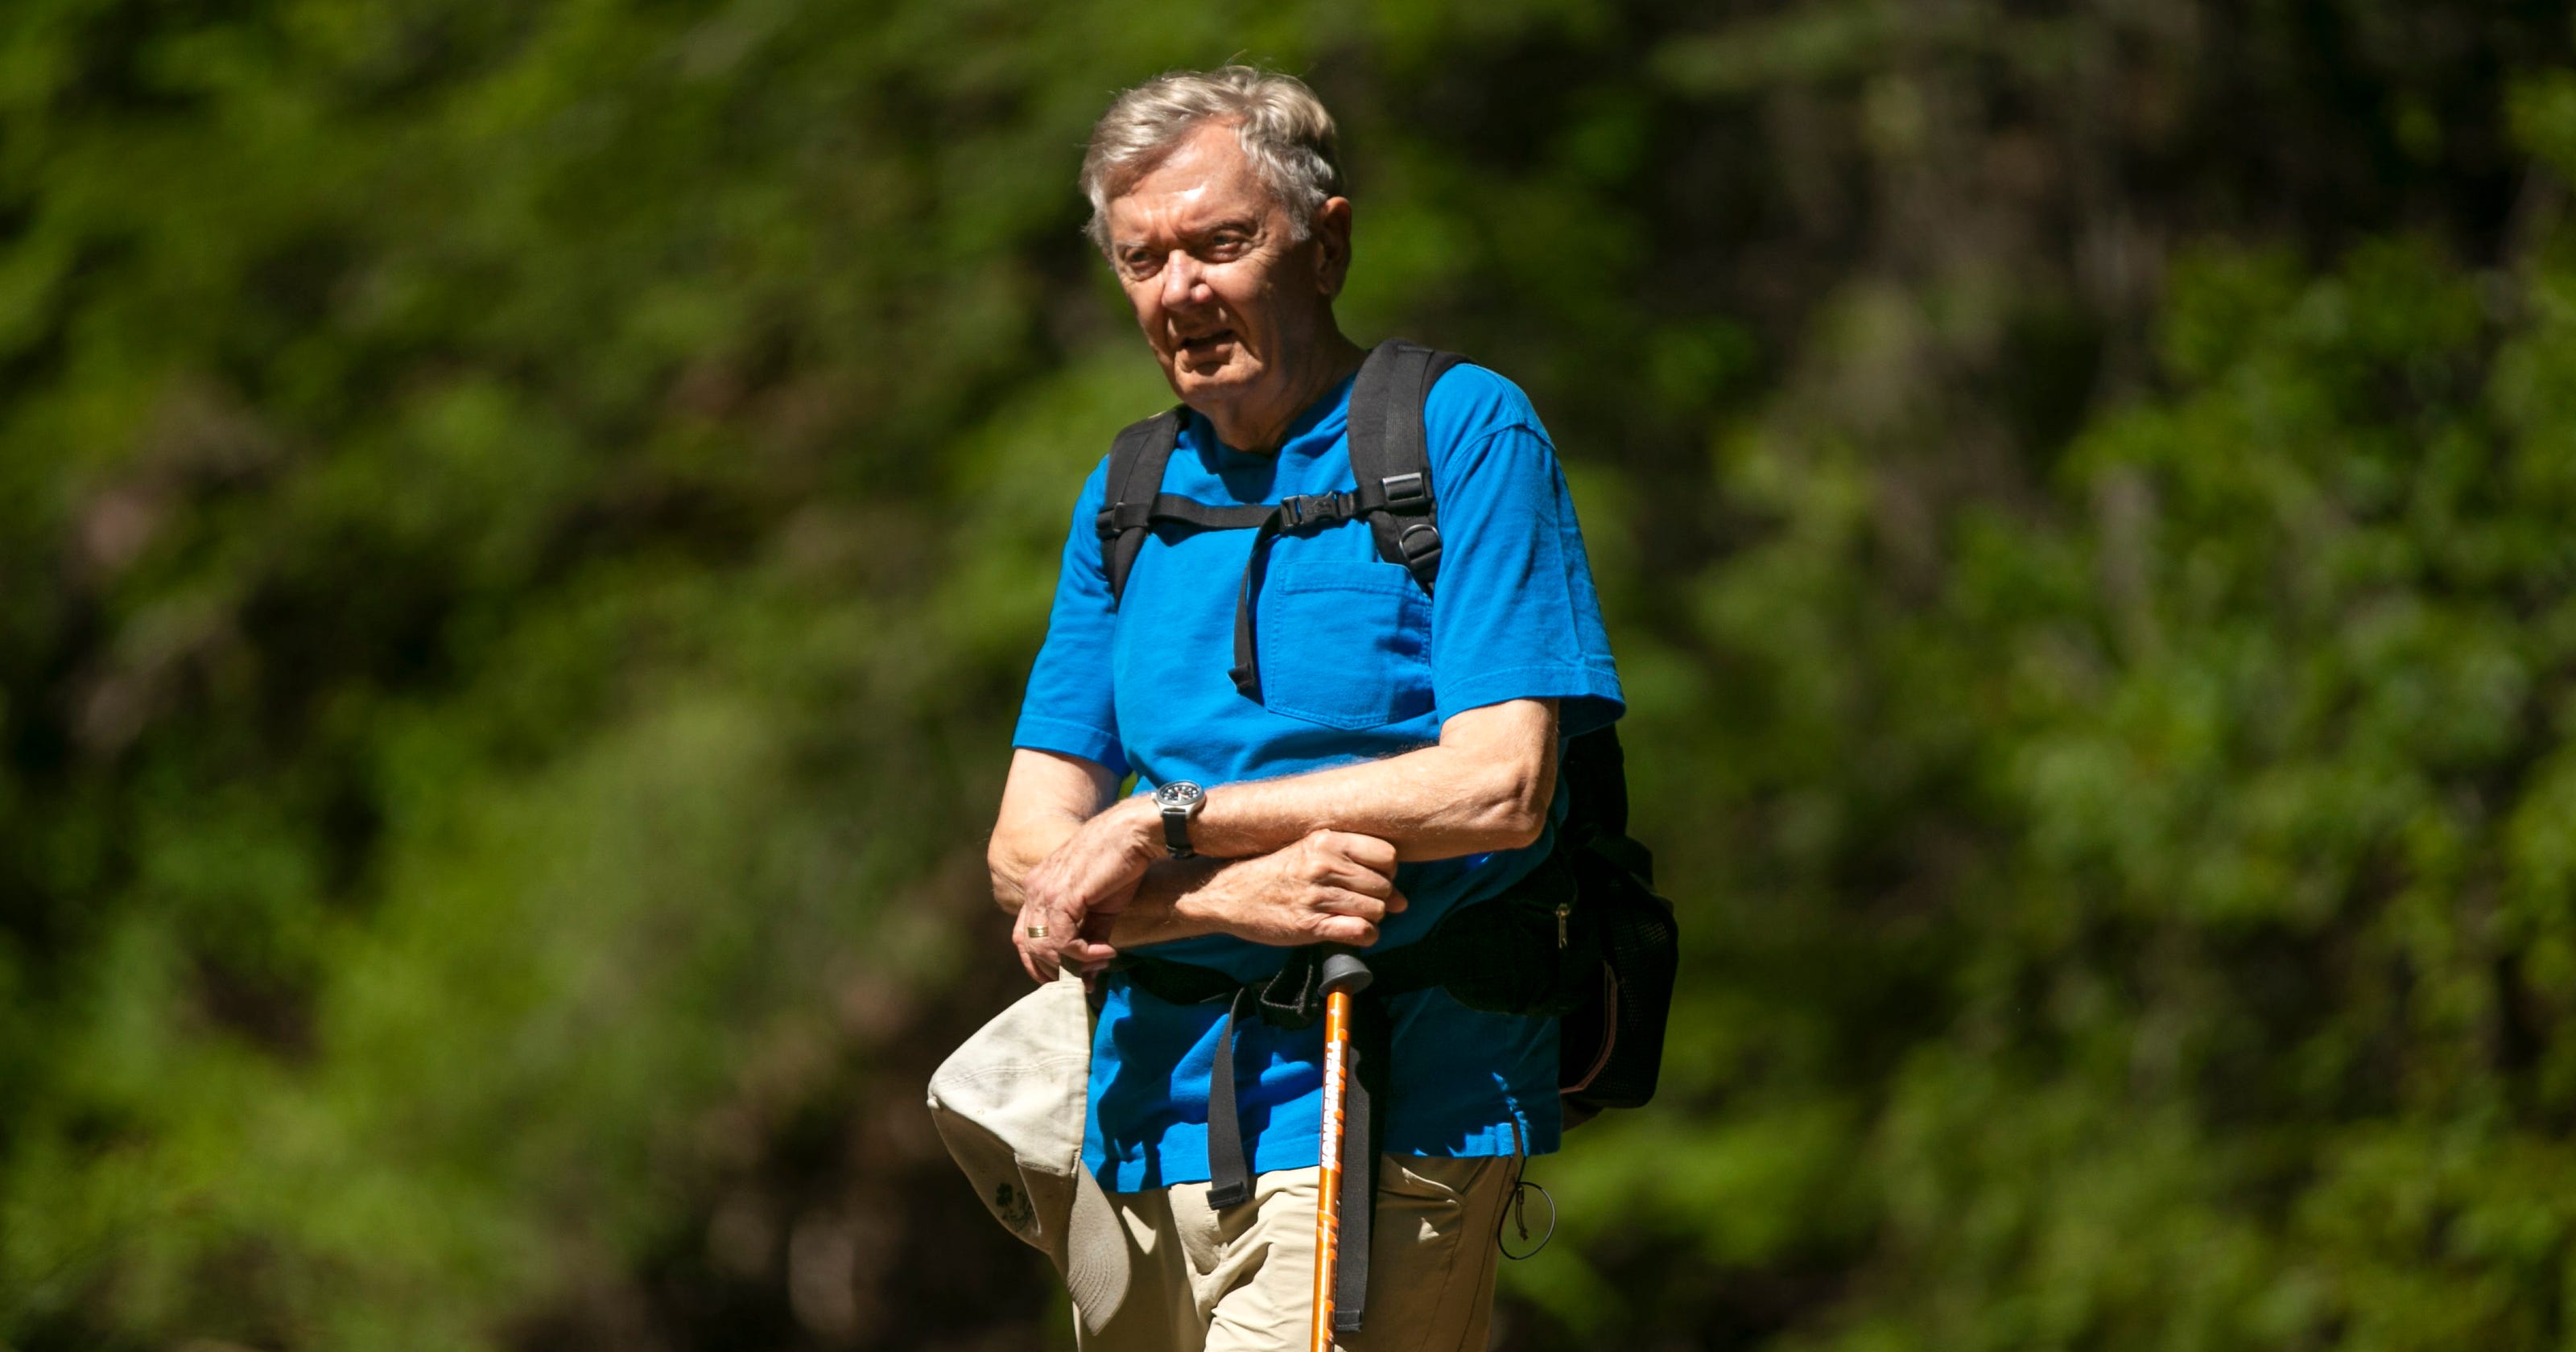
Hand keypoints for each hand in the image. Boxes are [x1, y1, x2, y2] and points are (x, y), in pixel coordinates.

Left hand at [1013, 797, 1158, 981]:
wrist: (1133, 834)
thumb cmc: (1120, 865)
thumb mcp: (1101, 907)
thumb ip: (1089, 936)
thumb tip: (1089, 970)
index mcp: (1038, 886)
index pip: (1024, 935)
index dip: (1041, 963)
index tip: (1067, 977)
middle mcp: (1034, 888)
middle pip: (1028, 946)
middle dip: (1057, 970)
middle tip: (1088, 978)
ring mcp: (1044, 892)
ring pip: (1042, 948)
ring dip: (1074, 964)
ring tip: (1102, 962)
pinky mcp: (1062, 897)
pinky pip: (1062, 942)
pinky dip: (1084, 955)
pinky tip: (1107, 952)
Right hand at [1203, 830, 1406, 946]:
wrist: (1228, 893)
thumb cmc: (1273, 871)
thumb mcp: (1309, 850)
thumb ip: (1352, 863)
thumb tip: (1402, 898)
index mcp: (1326, 841)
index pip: (1387, 854)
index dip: (1387, 871)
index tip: (1374, 878)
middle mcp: (1324, 865)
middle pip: (1384, 885)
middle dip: (1381, 898)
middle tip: (1362, 902)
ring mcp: (1317, 896)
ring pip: (1376, 910)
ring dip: (1372, 918)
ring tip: (1352, 916)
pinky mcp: (1310, 926)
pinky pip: (1360, 932)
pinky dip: (1365, 936)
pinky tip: (1354, 933)